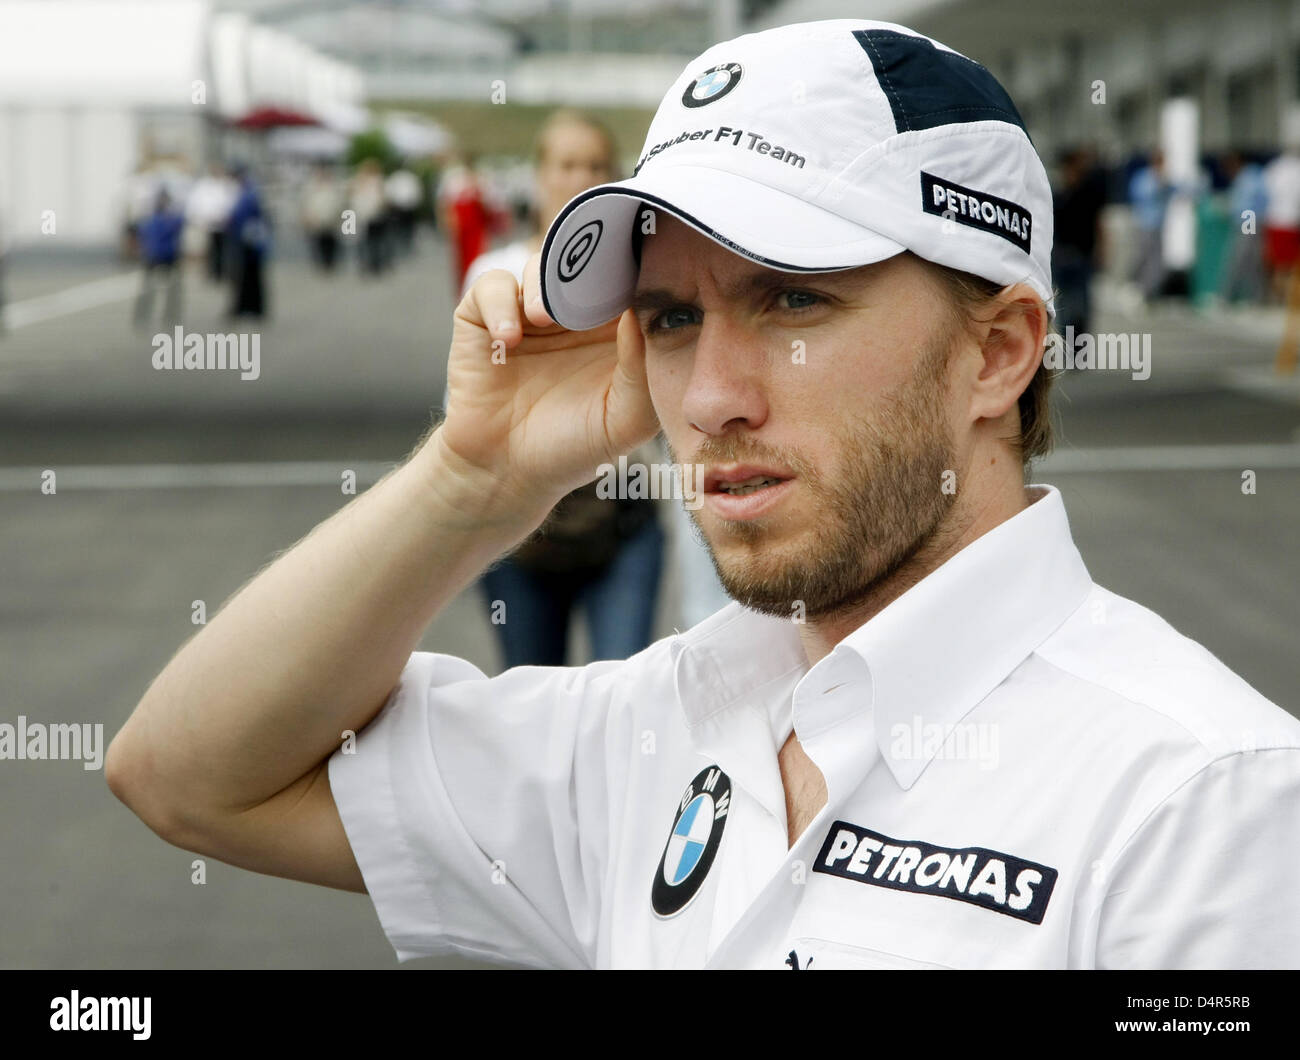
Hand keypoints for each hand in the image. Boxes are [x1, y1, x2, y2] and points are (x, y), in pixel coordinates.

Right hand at [435, 252, 659, 511]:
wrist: (508, 471)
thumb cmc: (575, 446)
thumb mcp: (627, 417)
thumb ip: (642, 366)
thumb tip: (640, 310)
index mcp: (616, 329)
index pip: (630, 280)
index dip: (635, 270)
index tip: (640, 272)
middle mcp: (574, 313)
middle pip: (585, 261)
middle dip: (590, 265)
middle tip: (592, 284)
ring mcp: (528, 312)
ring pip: (541, 265)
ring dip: (544, 284)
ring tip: (543, 317)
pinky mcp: (485, 317)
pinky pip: (492, 286)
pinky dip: (501, 304)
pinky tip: (509, 339)